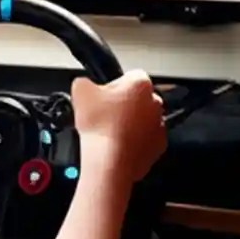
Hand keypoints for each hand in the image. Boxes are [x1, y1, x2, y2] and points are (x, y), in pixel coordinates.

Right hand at [70, 69, 165, 185]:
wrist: (109, 162)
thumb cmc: (100, 127)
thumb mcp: (80, 92)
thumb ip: (84, 82)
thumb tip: (84, 85)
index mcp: (140, 83)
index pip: (129, 76)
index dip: (113, 86)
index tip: (103, 96)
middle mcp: (155, 102)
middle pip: (138, 98)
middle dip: (123, 105)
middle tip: (104, 115)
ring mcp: (159, 125)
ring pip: (142, 119)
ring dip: (129, 124)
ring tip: (109, 132)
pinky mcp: (158, 146)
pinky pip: (145, 139)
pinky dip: (134, 142)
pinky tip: (117, 145)